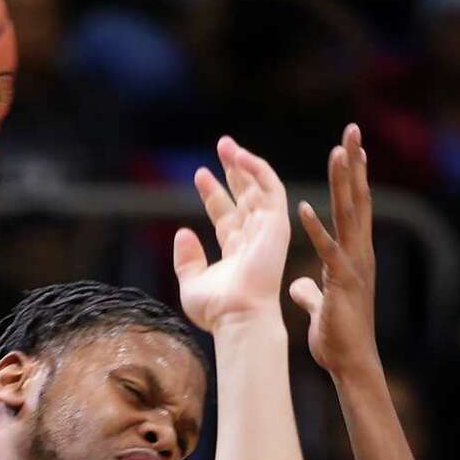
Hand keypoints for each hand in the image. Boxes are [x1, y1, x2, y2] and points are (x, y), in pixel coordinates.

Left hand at [174, 137, 290, 334]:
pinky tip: (240, 156)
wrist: (238, 315)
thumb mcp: (191, 282)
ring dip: (244, 164)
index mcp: (236, 251)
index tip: (200, 174)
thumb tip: (183, 232)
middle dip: (233, 171)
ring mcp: (266, 230)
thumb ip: (186, 259)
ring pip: (258, 188)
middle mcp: (253, 237)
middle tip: (222, 146)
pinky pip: (271, 188)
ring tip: (227, 144)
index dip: (214, 192)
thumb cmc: (217, 308)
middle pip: (244, 196)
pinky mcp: (276, 224)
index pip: (226, 214)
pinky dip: (258, 169)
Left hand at [289, 124, 379, 380]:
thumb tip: (299, 285)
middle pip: (356, 200)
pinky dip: (315, 230)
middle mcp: (357, 253)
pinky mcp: (341, 284)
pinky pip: (327, 252)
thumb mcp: (319, 307)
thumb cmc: (337, 337)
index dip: (351, 177)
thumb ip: (310, 292)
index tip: (350, 148)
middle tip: (353, 130)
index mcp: (352, 255)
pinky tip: (301, 208)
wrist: (350, 364)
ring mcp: (353, 266)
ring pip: (348, 216)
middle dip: (354, 164)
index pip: (352, 208)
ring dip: (343, 183)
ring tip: (339, 151)